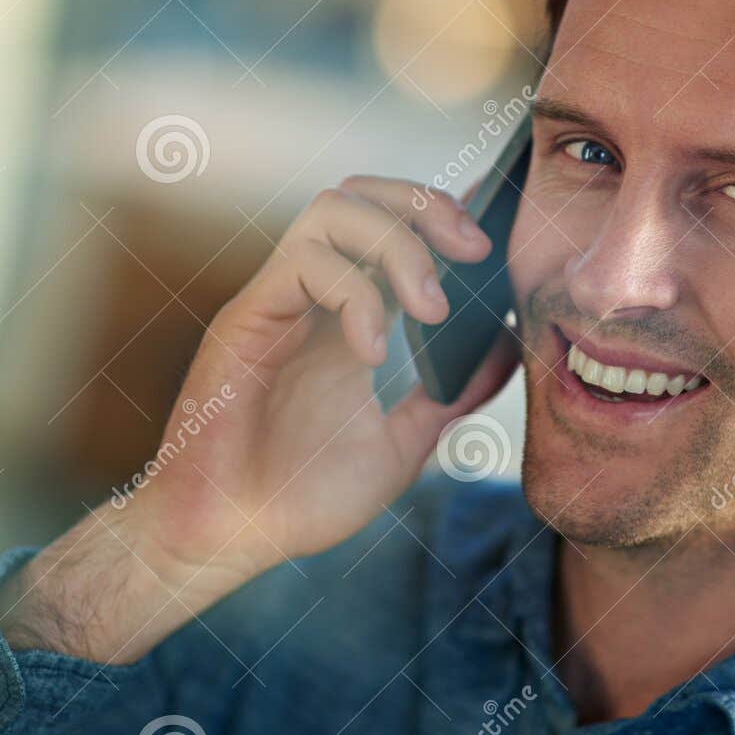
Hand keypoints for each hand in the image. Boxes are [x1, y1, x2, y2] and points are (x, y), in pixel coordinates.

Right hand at [0, 177, 519, 662]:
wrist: (227, 540)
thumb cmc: (299, 498)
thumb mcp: (402, 445)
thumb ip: (450, 398)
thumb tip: (507, 352)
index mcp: (345, 316)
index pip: (388, 223)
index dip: (440, 214)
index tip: (489, 246)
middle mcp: (308, 297)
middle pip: (359, 194)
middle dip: (426, 204)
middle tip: (473, 250)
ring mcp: (275, 302)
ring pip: (330, 210)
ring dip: (397, 244)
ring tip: (432, 310)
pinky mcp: (244, 321)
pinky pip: (301, 264)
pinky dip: (354, 295)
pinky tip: (373, 351)